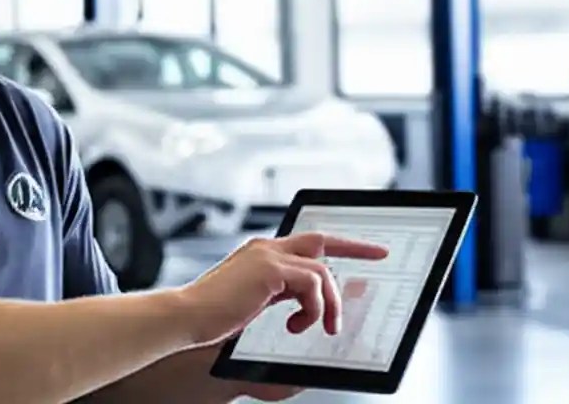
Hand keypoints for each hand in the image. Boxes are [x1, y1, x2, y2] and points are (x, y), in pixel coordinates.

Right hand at [171, 232, 388, 348]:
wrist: (187, 316)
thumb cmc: (213, 316)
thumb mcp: (254, 303)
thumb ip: (279, 296)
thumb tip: (306, 305)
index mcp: (261, 254)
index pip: (306, 243)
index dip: (338, 245)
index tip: (364, 249)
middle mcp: (266, 248)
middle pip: (322, 240)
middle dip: (355, 247)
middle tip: (380, 254)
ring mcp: (268, 255)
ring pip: (321, 272)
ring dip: (328, 305)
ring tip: (320, 328)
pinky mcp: (271, 269)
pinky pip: (312, 285)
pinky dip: (313, 309)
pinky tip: (295, 326)